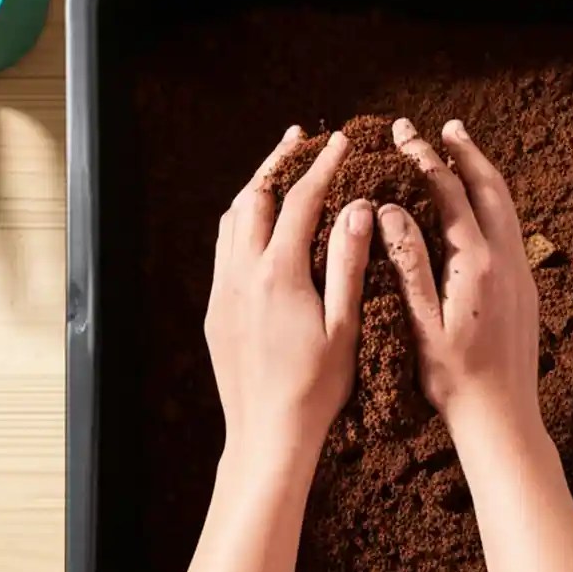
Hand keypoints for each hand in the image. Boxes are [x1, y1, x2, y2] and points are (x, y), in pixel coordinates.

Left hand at [205, 126, 373, 463]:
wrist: (267, 433)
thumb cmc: (317, 386)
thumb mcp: (346, 324)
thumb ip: (349, 261)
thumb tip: (357, 208)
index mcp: (279, 272)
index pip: (301, 200)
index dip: (323, 166)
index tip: (340, 141)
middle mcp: (242, 273)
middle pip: (254, 196)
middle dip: (278, 162)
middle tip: (300, 138)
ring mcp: (224, 290)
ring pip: (231, 220)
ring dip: (254, 188)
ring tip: (277, 170)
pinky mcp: (216, 310)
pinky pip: (224, 249)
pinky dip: (241, 221)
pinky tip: (257, 225)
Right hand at [378, 118, 540, 433]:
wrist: (502, 416)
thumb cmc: (452, 378)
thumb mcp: (418, 322)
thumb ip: (407, 262)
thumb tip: (388, 210)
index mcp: (476, 264)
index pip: (448, 194)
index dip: (423, 159)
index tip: (403, 134)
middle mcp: (506, 259)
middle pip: (488, 187)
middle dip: (464, 152)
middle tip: (443, 125)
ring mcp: (520, 272)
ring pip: (506, 205)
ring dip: (483, 173)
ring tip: (464, 150)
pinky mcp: (525, 286)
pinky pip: (510, 226)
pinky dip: (493, 201)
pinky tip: (479, 205)